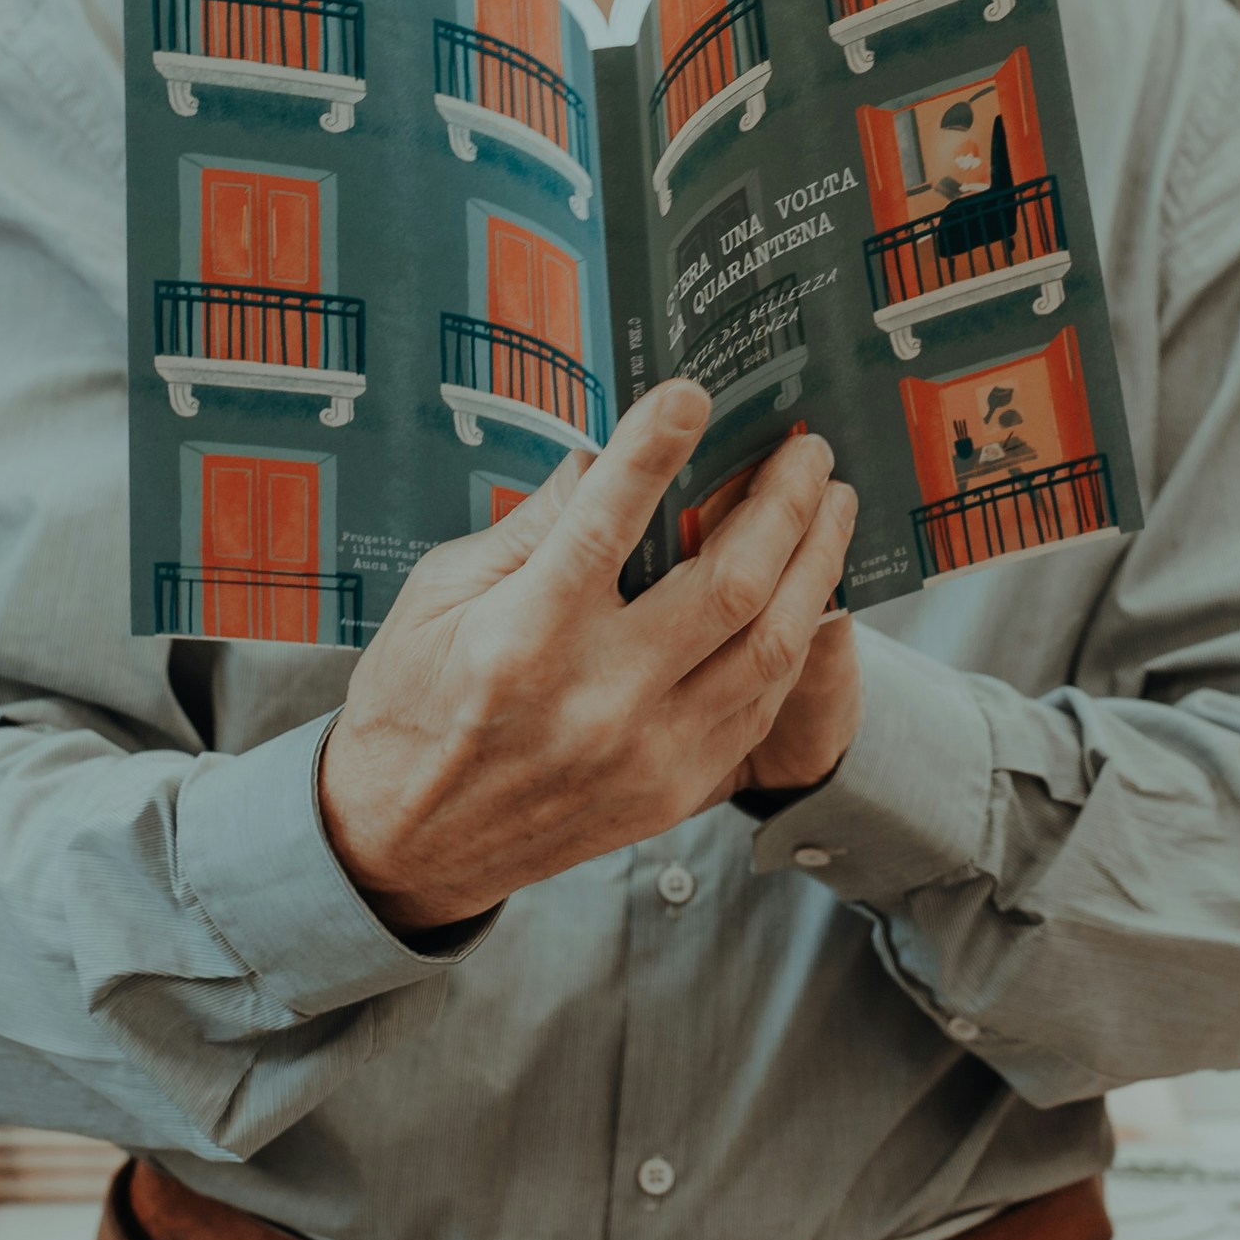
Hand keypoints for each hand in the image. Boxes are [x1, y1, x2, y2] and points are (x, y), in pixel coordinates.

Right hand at [317, 382, 856, 934]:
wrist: (408, 847)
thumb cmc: (412, 704)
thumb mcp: (440, 594)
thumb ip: (532, 524)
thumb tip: (605, 452)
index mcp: (523, 639)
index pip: (608, 523)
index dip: (656, 449)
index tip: (694, 392)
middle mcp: (596, 698)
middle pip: (729, 580)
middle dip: (782, 500)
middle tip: (805, 449)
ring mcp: (647, 753)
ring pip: (771, 645)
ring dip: (815, 562)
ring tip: (831, 505)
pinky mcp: (676, 792)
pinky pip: (763, 703)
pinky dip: (795, 637)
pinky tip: (806, 588)